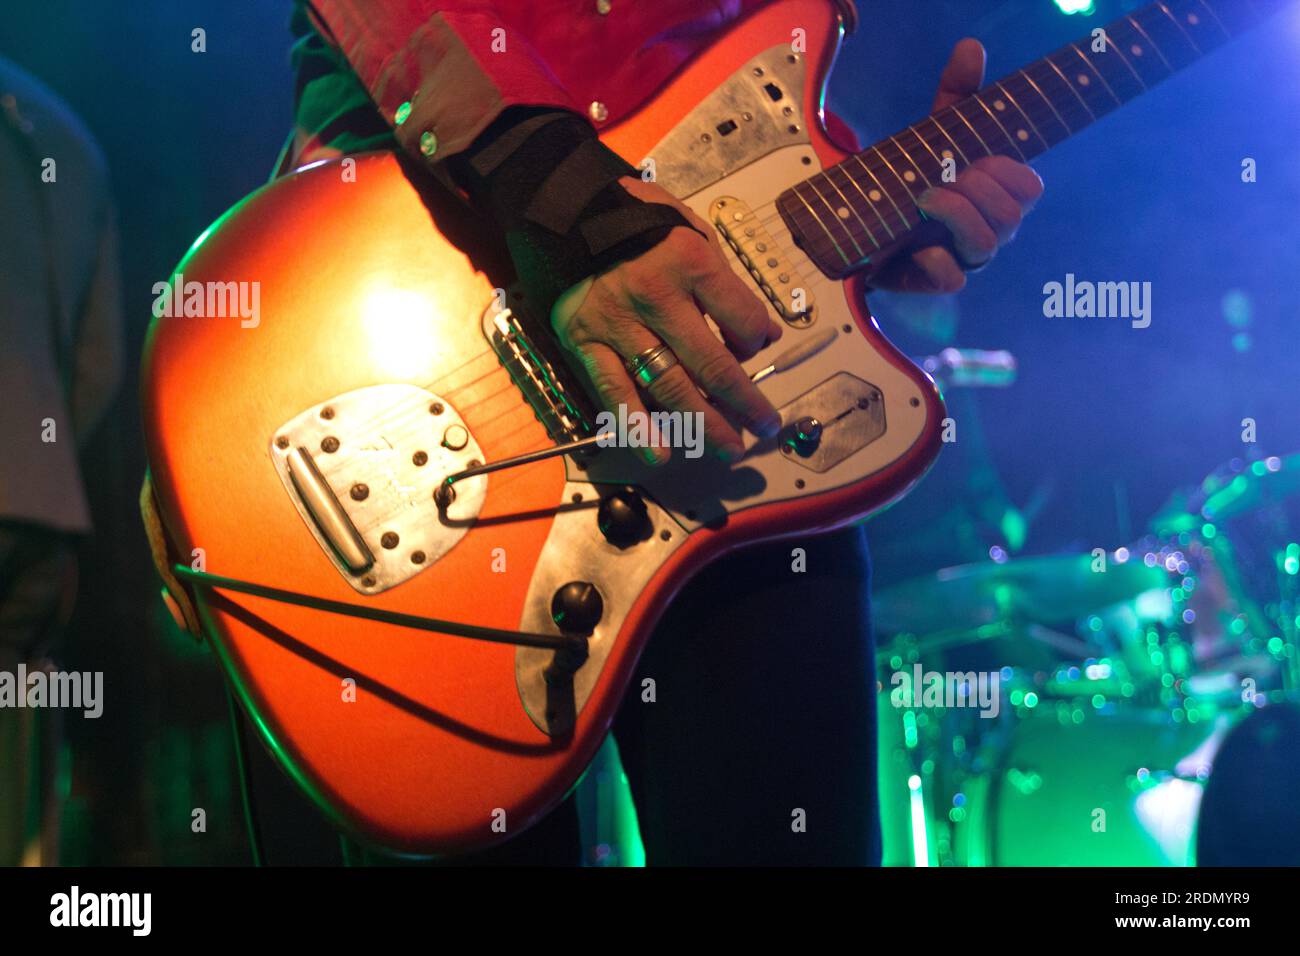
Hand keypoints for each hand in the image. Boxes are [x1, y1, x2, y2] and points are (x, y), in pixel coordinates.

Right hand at [550, 177, 783, 464]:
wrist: (567, 210)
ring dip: (703, 424)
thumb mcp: (692, 231)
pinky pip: (614, 390)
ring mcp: (620, 325)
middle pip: (712, 364)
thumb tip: (762, 334)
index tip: (758, 348)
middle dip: (745, 402)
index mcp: (691, 263)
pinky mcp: (587, 342)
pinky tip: (659, 453)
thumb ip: (725, 283)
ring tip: (729, 446)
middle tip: (765, 427)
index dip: (758, 340)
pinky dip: (637, 426)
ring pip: (669, 386)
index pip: (740, 319)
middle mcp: (657, 298)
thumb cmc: (638, 221)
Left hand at [872, 39, 1045, 293]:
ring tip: (925, 199)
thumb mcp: (933, 135)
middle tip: (946, 177)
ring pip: (987, 245)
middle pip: (1011, 216)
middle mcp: (985, 230)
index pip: (1028, 188)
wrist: (864, 222)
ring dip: (958, 216)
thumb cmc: (913, 177)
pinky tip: (919, 248)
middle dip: (980, 189)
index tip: (979, 158)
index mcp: (993, 195)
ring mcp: (960, 258)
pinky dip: (938, 263)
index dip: (1010, 172)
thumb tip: (970, 47)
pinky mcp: (930, 280)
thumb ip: (955, 94)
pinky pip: (952, 280)